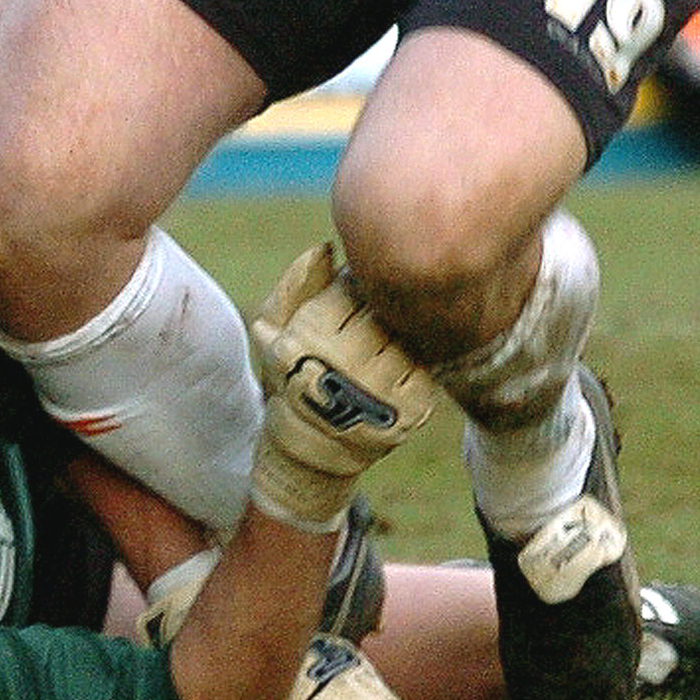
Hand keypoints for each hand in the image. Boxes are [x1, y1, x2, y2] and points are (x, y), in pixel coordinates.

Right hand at [247, 244, 433, 530]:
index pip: (353, 285)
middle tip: (368, 325)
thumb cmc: (291, 376)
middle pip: (384, 308)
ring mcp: (381, 391)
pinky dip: (415, 364)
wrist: (309, 452)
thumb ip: (296, 284)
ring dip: (399, 335)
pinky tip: (395, 371)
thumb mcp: (273, 330)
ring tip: (381, 350)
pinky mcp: (411, 413)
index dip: (354, 288)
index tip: (347, 303)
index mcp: (310, 335)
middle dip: (379, 309)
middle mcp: (347, 362)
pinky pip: (426, 367)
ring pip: (408, 334)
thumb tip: (326, 248)